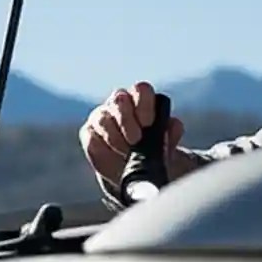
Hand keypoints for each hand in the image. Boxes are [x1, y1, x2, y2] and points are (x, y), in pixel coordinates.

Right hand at [79, 81, 196, 198]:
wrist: (141, 172)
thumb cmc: (157, 150)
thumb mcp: (169, 141)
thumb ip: (172, 131)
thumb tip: (173, 126)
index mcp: (142, 99)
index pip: (141, 89)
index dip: (144, 104)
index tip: (148, 123)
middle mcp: (120, 103)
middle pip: (119, 99)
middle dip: (127, 120)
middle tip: (136, 140)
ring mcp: (102, 116)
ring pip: (103, 118)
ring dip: (115, 138)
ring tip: (127, 155)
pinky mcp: (89, 133)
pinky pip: (91, 137)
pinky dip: (102, 150)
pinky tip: (113, 160)